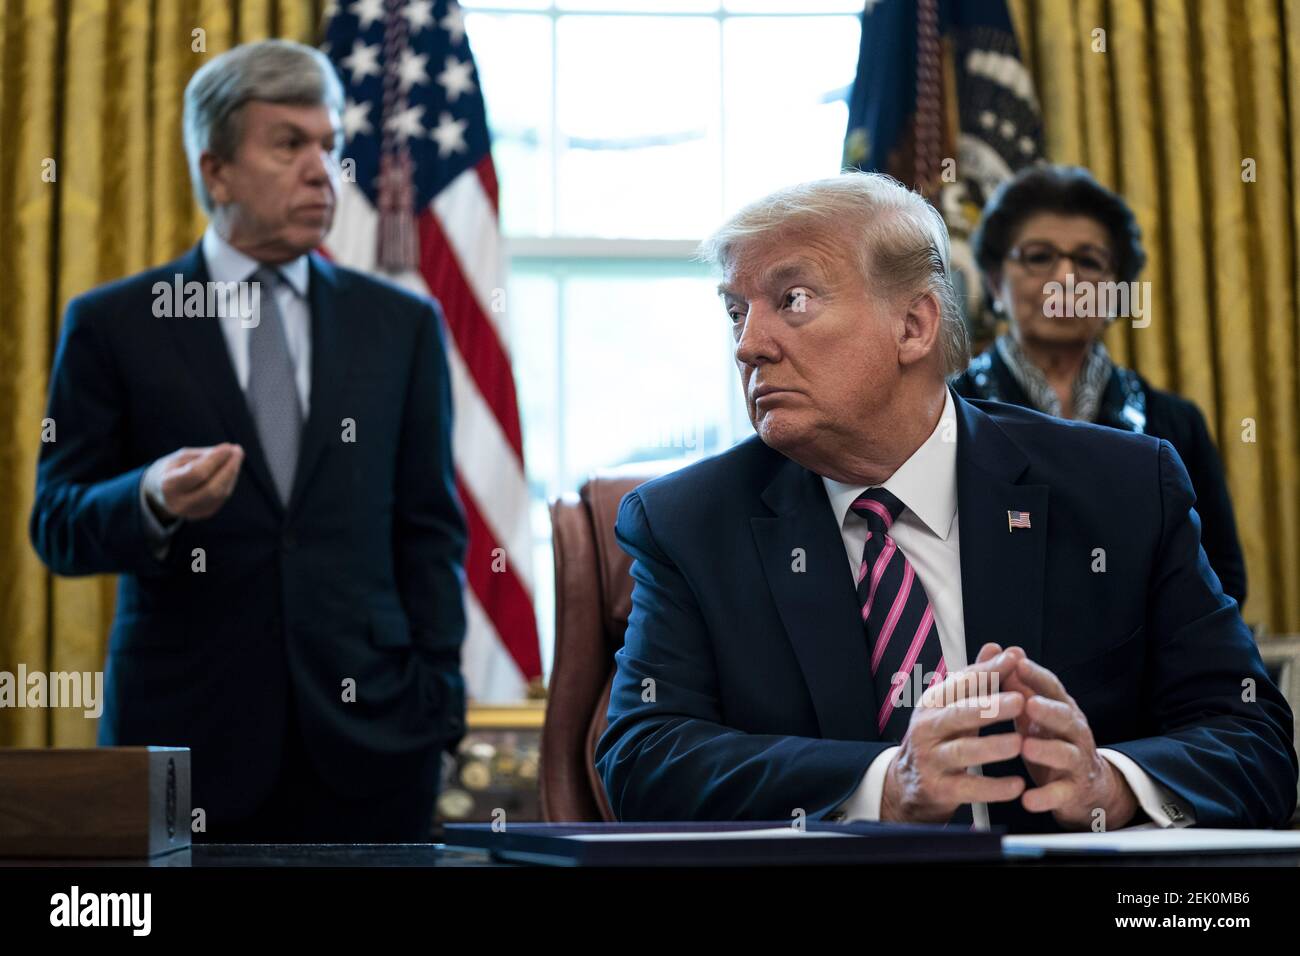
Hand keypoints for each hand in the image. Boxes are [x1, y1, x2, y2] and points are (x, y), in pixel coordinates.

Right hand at [143, 443, 243, 520]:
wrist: (159, 493)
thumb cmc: (171, 470)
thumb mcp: (180, 458)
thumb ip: (204, 455)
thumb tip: (231, 451)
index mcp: (169, 486)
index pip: (197, 474)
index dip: (215, 460)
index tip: (228, 446)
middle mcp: (180, 504)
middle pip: (213, 488)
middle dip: (229, 468)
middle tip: (238, 450)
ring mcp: (193, 513)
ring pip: (221, 493)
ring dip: (232, 473)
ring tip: (235, 456)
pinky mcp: (204, 513)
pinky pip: (222, 496)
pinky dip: (229, 481)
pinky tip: (230, 469)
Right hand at [880, 647, 1027, 823]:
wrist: (908, 783)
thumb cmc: (940, 737)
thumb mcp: (953, 706)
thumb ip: (976, 679)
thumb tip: (996, 647)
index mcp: (933, 703)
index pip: (960, 683)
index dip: (987, 671)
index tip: (1015, 660)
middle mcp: (927, 728)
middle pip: (958, 715)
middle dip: (989, 707)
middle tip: (1019, 701)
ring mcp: (931, 759)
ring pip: (962, 752)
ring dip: (991, 747)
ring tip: (1018, 742)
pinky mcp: (939, 789)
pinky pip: (968, 788)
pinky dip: (993, 788)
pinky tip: (1016, 785)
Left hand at [986, 642, 1138, 829]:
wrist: (1086, 786)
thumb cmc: (1053, 741)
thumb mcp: (1037, 713)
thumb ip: (1021, 687)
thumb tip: (1003, 652)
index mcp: (1062, 709)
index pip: (1052, 688)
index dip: (1036, 675)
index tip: (1017, 662)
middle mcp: (1074, 732)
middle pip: (1066, 718)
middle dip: (1048, 710)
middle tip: (1028, 703)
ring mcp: (1076, 761)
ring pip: (1066, 754)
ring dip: (1047, 750)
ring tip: (1026, 747)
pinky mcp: (1073, 790)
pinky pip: (1060, 793)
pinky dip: (1044, 797)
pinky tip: (1028, 799)